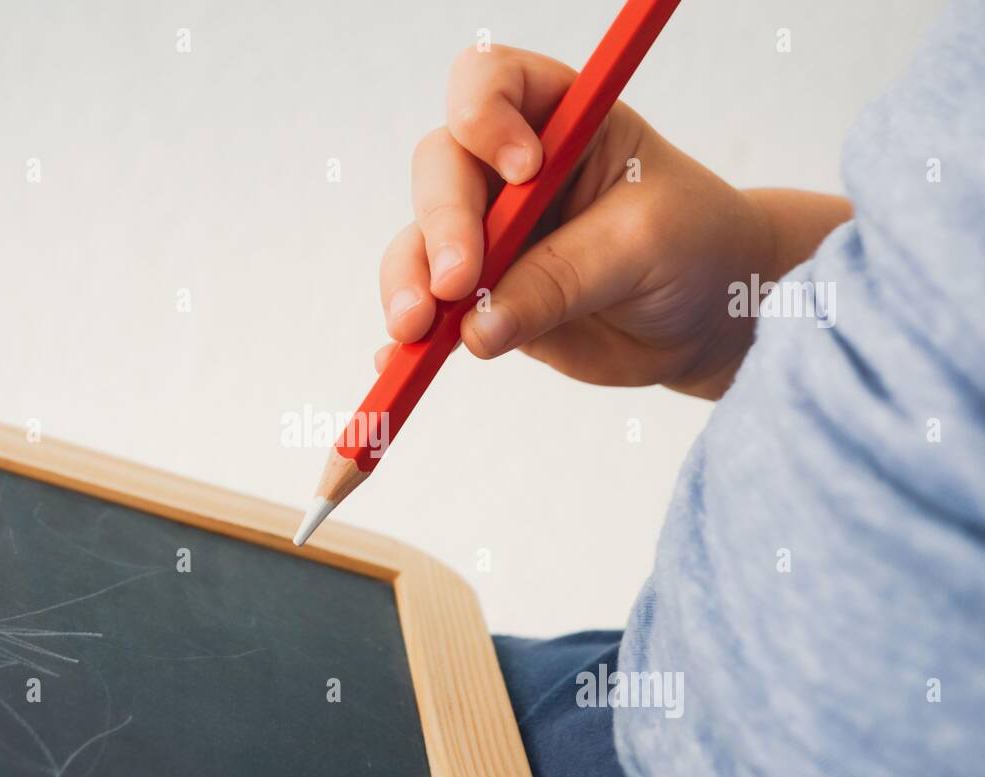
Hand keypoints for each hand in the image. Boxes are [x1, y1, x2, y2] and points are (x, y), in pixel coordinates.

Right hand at [376, 45, 850, 399]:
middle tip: (457, 284)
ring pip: (420, 245)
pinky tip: (400, 359)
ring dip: (409, 285)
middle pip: (441, 172)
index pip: (491, 83)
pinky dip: (409, 335)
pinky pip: (427, 308)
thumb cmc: (693, 248)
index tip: (523, 170)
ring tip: (416, 330)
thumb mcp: (642, 247)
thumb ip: (560, 279)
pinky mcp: (479, 295)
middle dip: (442, 226)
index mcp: (559, 118)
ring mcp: (489, 235)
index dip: (485, 115)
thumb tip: (477, 327)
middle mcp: (509, 171)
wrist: (709, 317)